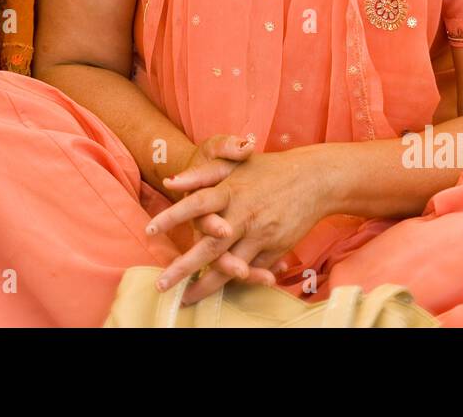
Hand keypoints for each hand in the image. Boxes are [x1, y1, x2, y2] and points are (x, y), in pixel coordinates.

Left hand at [148, 146, 331, 303]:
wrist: (313, 180)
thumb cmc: (268, 169)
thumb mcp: (234, 163)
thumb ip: (202, 173)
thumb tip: (170, 181)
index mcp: (231, 191)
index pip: (196, 204)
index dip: (172, 217)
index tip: (148, 230)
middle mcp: (244, 215)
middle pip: (210, 247)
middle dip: (183, 268)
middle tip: (161, 286)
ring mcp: (261, 236)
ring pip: (230, 267)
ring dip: (207, 285)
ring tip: (186, 298)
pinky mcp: (275, 250)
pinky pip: (251, 270)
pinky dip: (234, 282)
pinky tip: (216, 291)